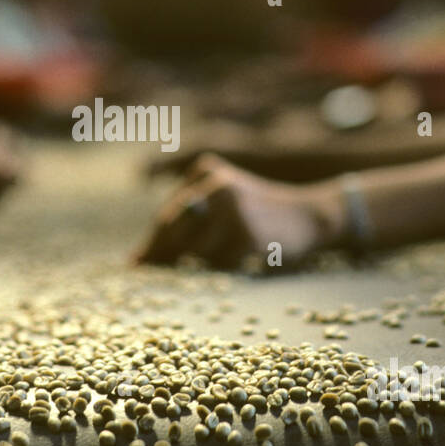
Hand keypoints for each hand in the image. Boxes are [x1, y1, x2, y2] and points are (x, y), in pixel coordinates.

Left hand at [135, 154, 346, 268]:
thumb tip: (139, 257)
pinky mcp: (247, 234)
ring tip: (223, 256)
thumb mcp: (222, 200)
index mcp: (204, 171)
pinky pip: (219, 264)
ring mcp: (232, 209)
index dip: (152, 242)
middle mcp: (215, 185)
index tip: (135, 263)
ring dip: (200, 265)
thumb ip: (187, 218)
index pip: (168, 215)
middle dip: (161, 257)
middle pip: (173, 231)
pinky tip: (241, 257)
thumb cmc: (257, 213)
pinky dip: (224, 268)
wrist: (308, 215)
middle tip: (149, 274)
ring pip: (195, 252)